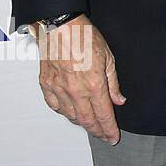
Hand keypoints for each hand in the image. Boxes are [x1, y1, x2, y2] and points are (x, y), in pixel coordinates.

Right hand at [37, 15, 124, 143]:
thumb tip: (119, 100)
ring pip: (70, 115)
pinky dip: (64, 112)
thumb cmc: (85, 38)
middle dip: (97, 132)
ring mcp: (58, 89)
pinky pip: (55, 106)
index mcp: (94, 84)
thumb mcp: (109, 58)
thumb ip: (114, 83)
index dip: (109, 130)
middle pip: (87, 120)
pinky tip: (71, 112)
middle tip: (104, 136)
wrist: (60, 27)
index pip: (103, 115)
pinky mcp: (46, 85)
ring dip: (82, 123)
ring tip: (91, 125)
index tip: (113, 137)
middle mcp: (75, 91)